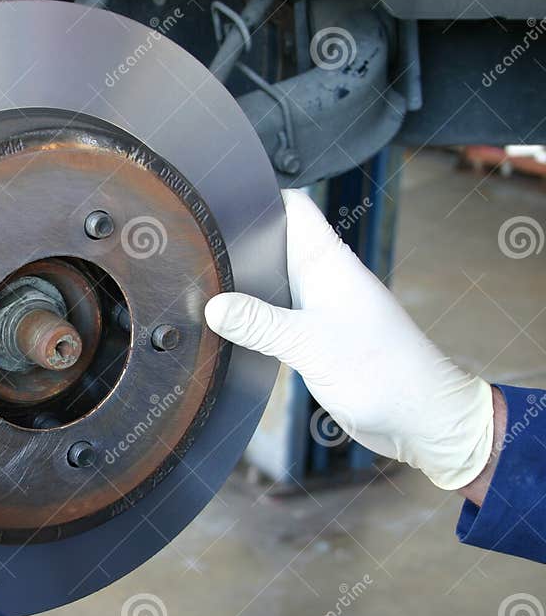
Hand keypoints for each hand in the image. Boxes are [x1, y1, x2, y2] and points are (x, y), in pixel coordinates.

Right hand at [205, 190, 493, 490]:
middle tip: (192, 248)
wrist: (422, 420)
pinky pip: (274, 317)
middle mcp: (322, 279)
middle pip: (272, 244)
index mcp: (328, 263)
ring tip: (197, 286)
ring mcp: (318, 309)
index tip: (215, 199)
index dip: (258, 195)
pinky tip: (225, 329)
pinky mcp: (314, 339)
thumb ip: (260, 324)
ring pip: (271, 282)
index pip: (292, 207)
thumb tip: (213, 307)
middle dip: (237, 244)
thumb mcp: (311, 345)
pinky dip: (251, 319)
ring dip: (242, 286)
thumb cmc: (384, 373)